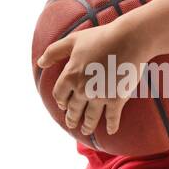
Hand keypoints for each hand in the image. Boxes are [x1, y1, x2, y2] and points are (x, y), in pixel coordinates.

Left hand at [36, 15, 151, 137]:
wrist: (128, 40)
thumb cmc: (100, 37)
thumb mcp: (72, 41)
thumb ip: (54, 52)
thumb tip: (40, 63)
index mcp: (70, 75)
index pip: (60, 95)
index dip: (61, 101)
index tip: (63, 105)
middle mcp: (82, 89)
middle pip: (74, 109)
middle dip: (72, 118)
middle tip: (72, 123)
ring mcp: (100, 96)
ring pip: (90, 117)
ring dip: (87, 126)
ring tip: (86, 131)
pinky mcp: (117, 99)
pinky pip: (112, 117)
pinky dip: (111, 126)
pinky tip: (109, 131)